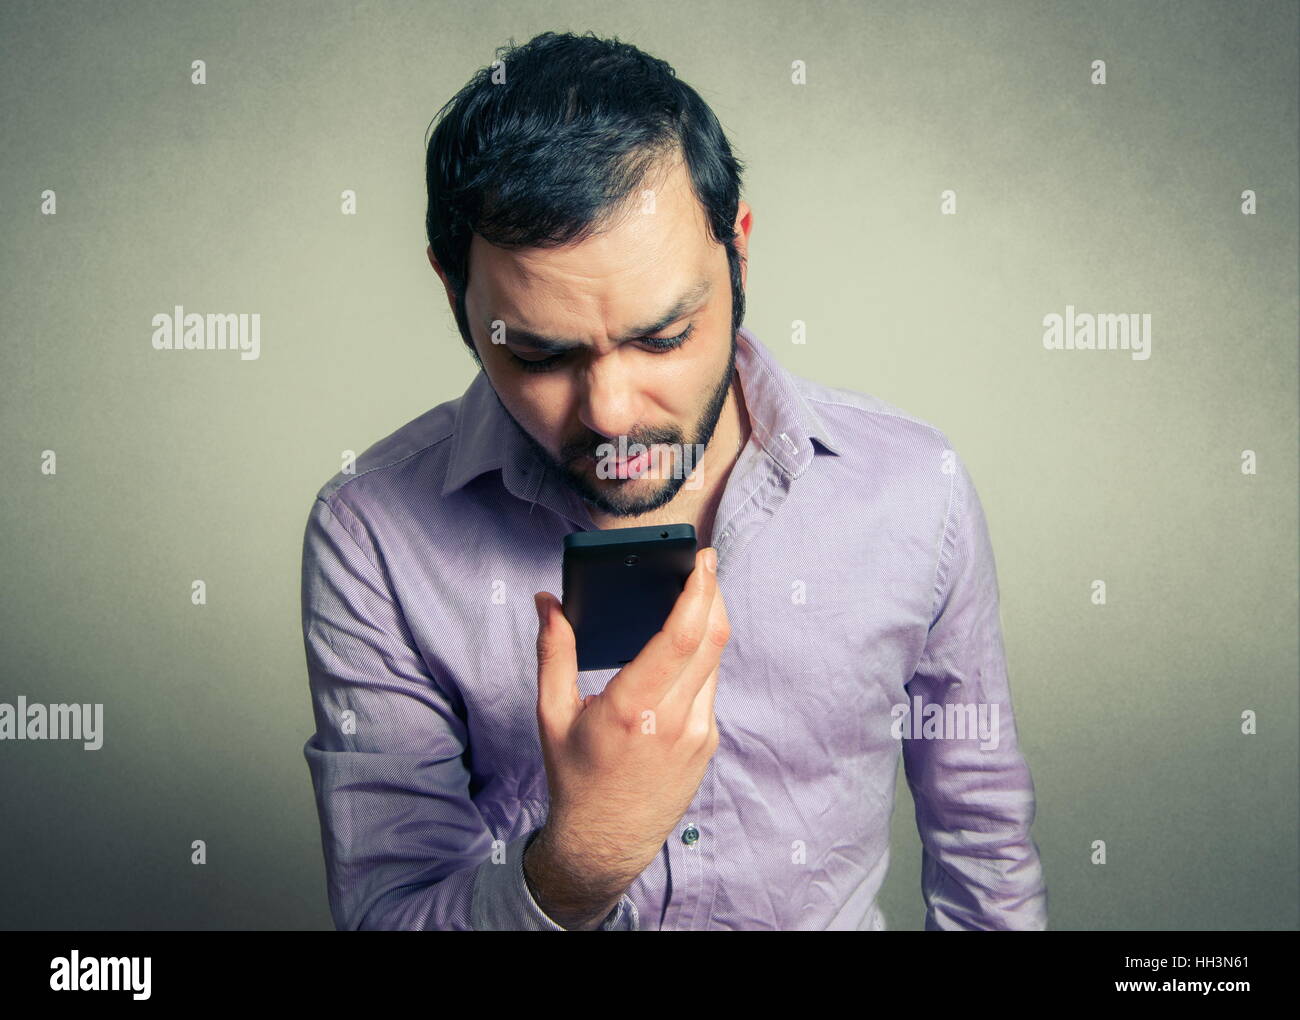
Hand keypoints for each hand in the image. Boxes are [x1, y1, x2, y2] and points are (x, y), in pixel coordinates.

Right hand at [532, 546, 728, 887]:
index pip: (680, 637)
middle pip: (711, 638)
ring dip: (709, 621)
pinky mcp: (707, 742)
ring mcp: (696, 733)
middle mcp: (672, 720)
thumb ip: (553, 653)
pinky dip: (701, 657)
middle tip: (704, 563)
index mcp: (631, 708)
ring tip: (696, 593)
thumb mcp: (552, 715)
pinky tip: (685, 645)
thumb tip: (548, 602)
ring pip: (715, 660)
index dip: (698, 591)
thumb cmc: (575, 777)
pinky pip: (710, 685)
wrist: (606, 842)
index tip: (701, 559)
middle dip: (712, 592)